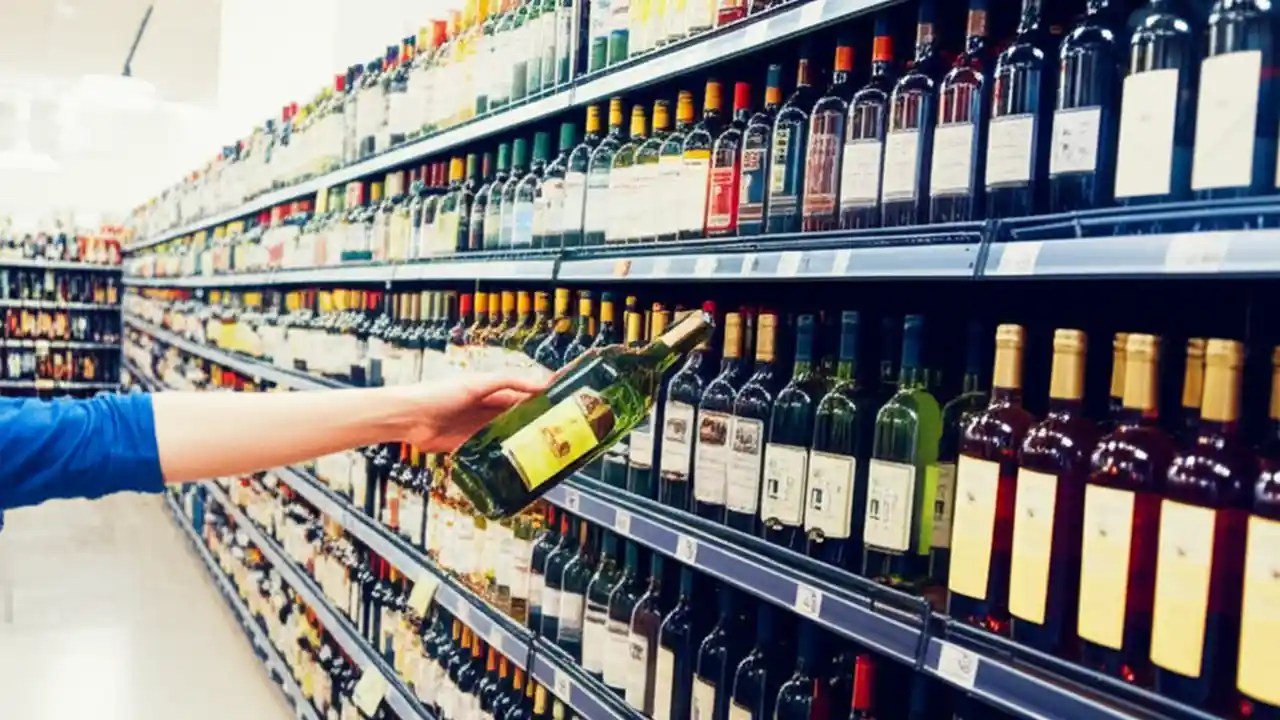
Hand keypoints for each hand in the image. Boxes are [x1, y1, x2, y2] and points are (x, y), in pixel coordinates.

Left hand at [397, 372, 551, 450]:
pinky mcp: (470, 446)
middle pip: (520, 416)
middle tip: (562, 433)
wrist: (409, 418)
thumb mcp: (478, 384)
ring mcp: (480, 428)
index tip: (566, 404)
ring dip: (524, 443)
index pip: (525, 393)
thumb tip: (541, 382)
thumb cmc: (439, 394)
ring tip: (547, 452)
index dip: (544, 398)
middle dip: (539, 423)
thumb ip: (509, 381)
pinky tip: (519, 464)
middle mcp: (489, 409)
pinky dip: (504, 457)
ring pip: (509, 436)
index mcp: (493, 390)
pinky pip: (492, 452)